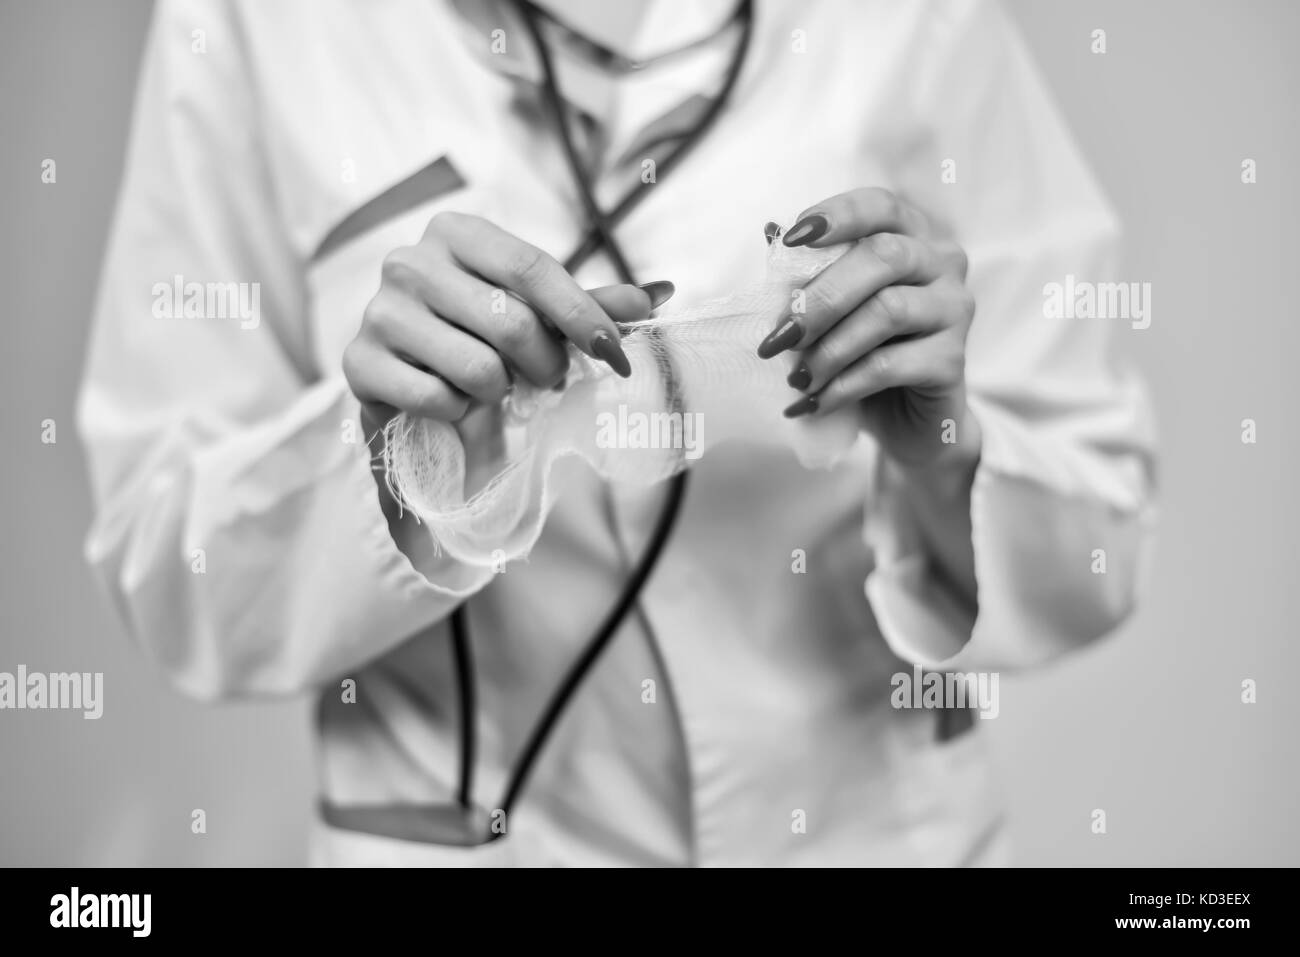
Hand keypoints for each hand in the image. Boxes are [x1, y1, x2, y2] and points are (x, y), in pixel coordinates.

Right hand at [344, 211, 673, 438]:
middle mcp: (409, 260)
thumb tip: (663, 293)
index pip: (533, 268)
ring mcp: (378, 311)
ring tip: (491, 386)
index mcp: (456, 231)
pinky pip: (439, 400)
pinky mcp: (358, 364)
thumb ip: (594, 305)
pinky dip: (459, 413)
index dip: (584, 317)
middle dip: (546, 365)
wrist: (410, 383)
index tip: (618, 355)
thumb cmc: (480, 337)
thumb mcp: (538, 315)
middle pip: (511, 322)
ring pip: (478, 368)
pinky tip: (451, 401)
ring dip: (500, 392)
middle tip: (547, 379)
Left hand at [758, 188, 976, 469]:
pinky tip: (815, 402)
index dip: (837, 216)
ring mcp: (955, 310)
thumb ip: (812, 272)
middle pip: (884, 256)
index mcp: (913, 236)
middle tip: (780, 335)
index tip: (790, 239)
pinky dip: (843, 385)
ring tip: (797, 377)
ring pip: (888, 310)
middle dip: (822, 297)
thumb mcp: (834, 310)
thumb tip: (770, 232)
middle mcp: (943, 263)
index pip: (881, 206)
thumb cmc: (863, 352)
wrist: (906, 420)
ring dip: (830, 348)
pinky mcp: (953, 360)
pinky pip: (890, 365)